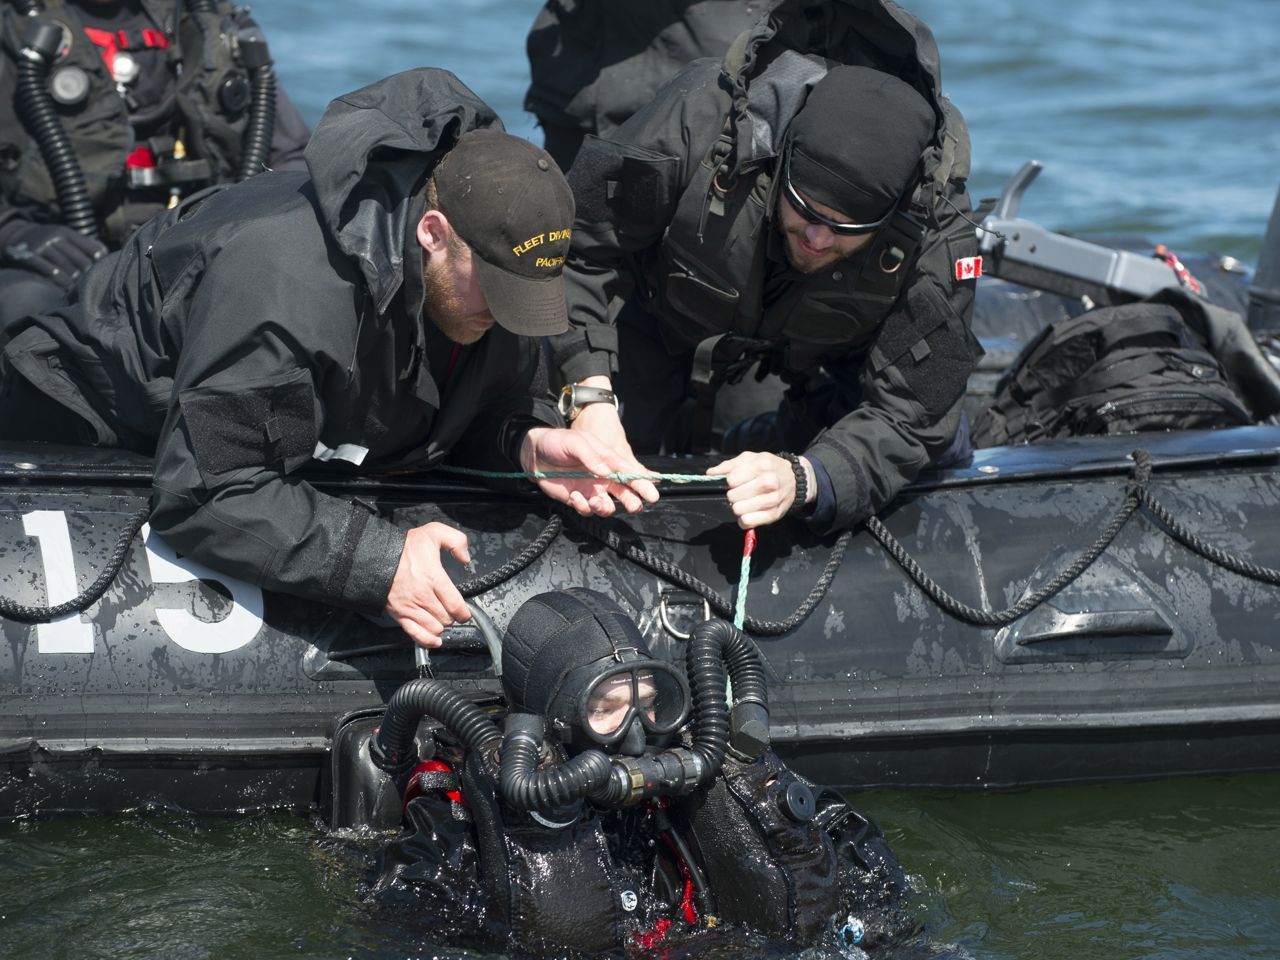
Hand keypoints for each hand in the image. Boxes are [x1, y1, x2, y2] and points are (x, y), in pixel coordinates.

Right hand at [1, 221, 106, 284]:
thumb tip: (108, 253)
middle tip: (93, 282)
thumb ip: (85, 243)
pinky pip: (48, 270)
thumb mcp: (66, 236)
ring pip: (65, 266)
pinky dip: (59, 279)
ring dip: (75, 279)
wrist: (19, 236)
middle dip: (88, 272)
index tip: (104, 269)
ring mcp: (42, 246)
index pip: (91, 248)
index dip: (100, 261)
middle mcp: (54, 237)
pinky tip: (65, 285)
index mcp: (66, 232)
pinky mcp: (30, 256)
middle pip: (80, 259)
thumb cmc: (51, 241)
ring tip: (80, 287)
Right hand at [385, 522, 472, 647]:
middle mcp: (423, 596)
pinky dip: (427, 640)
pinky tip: (435, 639)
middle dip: (453, 617)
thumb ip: (456, 541)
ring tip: (441, 618)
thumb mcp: (433, 532)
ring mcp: (410, 607)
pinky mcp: (399, 614)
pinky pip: (416, 634)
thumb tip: (465, 558)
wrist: (375, 556)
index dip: (465, 612)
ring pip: (434, 628)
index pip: (456, 605)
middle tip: (451, 611)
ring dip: (441, 625)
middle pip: (447, 618)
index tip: (466, 612)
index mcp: (434, 578)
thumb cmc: (403, 547)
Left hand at [520, 425, 659, 515]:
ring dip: (605, 507)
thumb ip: (591, 456)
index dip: (643, 484)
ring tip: (596, 501)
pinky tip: (575, 496)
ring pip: (607, 507)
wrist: (534, 453)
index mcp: (607, 461)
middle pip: (625, 494)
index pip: (630, 473)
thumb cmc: (557, 442)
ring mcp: (591, 490)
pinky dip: (584, 507)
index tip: (652, 494)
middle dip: (633, 502)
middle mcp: (603, 478)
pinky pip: (587, 510)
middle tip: (634, 506)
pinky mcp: (577, 500)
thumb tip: (605, 473)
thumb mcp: (575, 442)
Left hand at [707, 451, 814, 528]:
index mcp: (761, 465)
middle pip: (733, 496)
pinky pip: (747, 522)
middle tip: (742, 492)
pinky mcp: (774, 515)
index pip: (731, 480)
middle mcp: (769, 482)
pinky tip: (748, 512)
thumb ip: (729, 464)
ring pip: (739, 510)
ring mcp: (772, 500)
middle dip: (734, 495)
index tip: (737, 481)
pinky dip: (744, 520)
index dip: (731, 481)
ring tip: (745, 501)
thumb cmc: (769, 467)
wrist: (795, 479)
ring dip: (738, 507)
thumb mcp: (751, 458)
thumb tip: (711, 473)